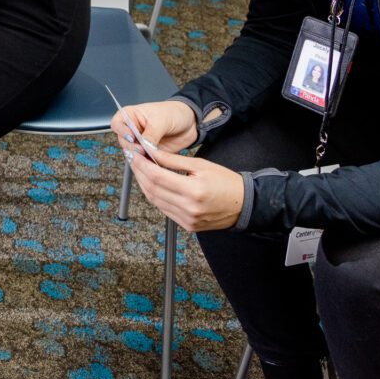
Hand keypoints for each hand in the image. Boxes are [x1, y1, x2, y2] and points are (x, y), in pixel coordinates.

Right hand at [109, 98, 198, 154]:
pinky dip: (148, 163)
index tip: (132, 137)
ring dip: (141, 157)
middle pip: (124, 142)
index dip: (122, 132)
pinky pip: (145, 161)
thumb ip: (151, 134)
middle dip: (133, 147)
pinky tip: (154, 163)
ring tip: (150, 157)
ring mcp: (140, 143)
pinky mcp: (149, 153)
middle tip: (143, 150)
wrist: (191, 122)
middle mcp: (133, 130)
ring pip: (133, 153)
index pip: (117, 124)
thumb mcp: (161, 120)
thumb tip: (144, 146)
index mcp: (130, 116)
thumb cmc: (174, 112)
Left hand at [127, 144, 245, 231]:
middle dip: (139, 173)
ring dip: (145, 185)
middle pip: (152, 189)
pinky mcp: (188, 226)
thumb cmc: (227, 182)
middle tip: (134, 160)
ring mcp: (187, 219)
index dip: (142, 165)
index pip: (157, 177)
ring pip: (155, 201)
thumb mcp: (201, 165)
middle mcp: (189, 208)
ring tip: (141, 170)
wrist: (245, 205)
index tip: (134, 155)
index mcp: (194, 191)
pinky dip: (156, 196)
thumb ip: (173, 160)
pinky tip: (153, 185)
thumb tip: (151, 152)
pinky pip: (164, 210)